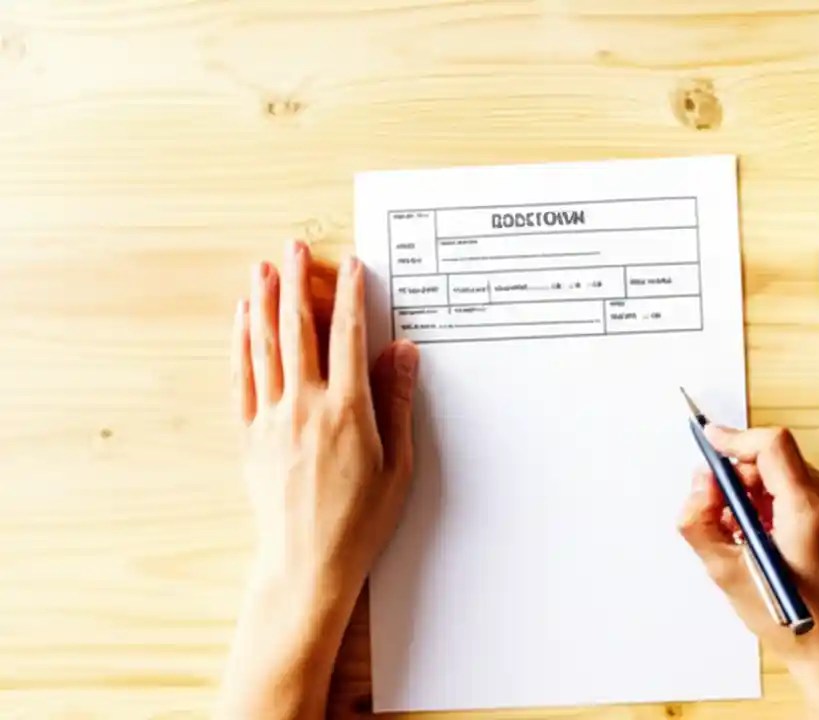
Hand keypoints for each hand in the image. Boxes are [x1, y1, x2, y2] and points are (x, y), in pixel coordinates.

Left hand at [217, 241, 418, 719]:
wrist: (307, 564)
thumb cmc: (360, 521)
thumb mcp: (398, 464)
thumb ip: (397, 402)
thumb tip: (401, 352)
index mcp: (347, 412)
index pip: (348, 338)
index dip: (350, 296)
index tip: (351, 266)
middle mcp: (304, 407)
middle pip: (298, 330)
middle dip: (297, 283)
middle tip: (296, 248)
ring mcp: (272, 420)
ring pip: (265, 347)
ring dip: (264, 303)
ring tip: (264, 268)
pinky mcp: (250, 436)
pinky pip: (243, 378)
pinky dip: (242, 344)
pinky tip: (244, 321)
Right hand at [678, 426, 818, 719]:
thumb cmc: (793, 620)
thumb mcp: (728, 574)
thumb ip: (700, 523)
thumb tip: (699, 485)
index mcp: (808, 509)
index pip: (772, 445)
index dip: (734, 439)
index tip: (707, 441)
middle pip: (771, 457)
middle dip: (735, 476)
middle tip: (712, 508)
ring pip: (777, 472)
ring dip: (747, 492)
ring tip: (733, 532)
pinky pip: (788, 489)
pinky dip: (763, 502)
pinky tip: (752, 537)